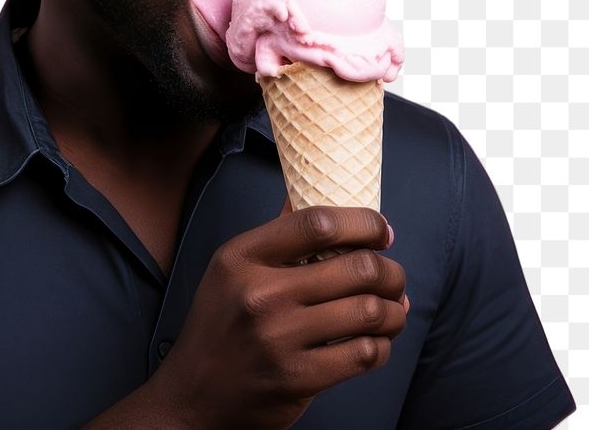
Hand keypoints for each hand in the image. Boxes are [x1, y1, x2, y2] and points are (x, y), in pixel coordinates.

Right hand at [150, 206, 406, 428]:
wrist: (194, 395)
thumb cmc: (219, 326)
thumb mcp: (230, 269)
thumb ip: (275, 234)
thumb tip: (309, 193)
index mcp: (243, 257)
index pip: (318, 223)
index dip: (364, 223)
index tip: (382, 232)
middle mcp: (261, 293)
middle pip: (357, 267)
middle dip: (390, 272)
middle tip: (393, 277)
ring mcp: (280, 337)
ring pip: (369, 312)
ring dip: (394, 310)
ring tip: (393, 310)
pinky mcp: (299, 377)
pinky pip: (364, 354)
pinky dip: (381, 346)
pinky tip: (375, 341)